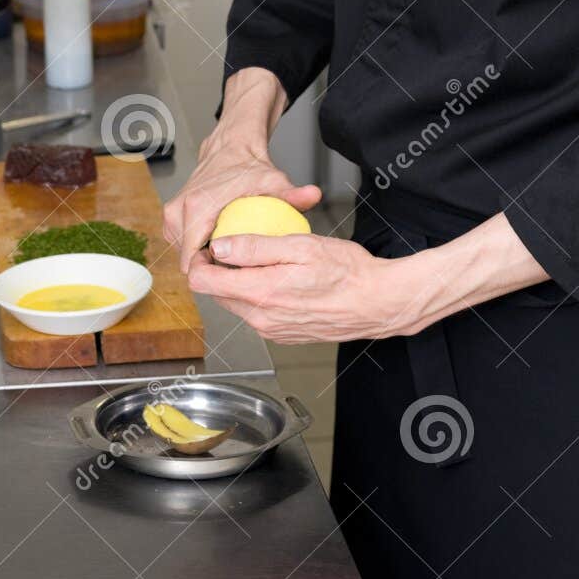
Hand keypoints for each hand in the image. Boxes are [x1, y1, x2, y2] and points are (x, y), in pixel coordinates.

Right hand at [163, 141, 319, 274]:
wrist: (230, 147)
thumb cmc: (248, 167)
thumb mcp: (273, 181)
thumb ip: (292, 193)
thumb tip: (314, 195)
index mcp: (197, 208)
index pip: (193, 260)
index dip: (214, 276)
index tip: (236, 280)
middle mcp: (178, 211)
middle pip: (189, 262)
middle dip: (212, 272)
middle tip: (239, 272)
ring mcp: (172, 214)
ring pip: (185, 256)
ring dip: (205, 262)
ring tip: (232, 262)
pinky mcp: (171, 217)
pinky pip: (183, 245)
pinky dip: (199, 250)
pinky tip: (222, 249)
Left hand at [188, 232, 434, 343]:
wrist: (377, 303)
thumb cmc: (347, 272)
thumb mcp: (300, 246)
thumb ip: (255, 248)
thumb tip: (219, 247)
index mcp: (260, 293)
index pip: (202, 282)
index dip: (200, 259)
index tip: (211, 244)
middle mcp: (261, 318)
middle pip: (217, 293)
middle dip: (220, 269)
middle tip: (240, 245)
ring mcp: (271, 330)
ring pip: (236, 303)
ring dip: (240, 282)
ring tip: (263, 260)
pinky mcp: (282, 334)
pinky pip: (256, 313)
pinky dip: (259, 295)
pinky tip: (280, 279)